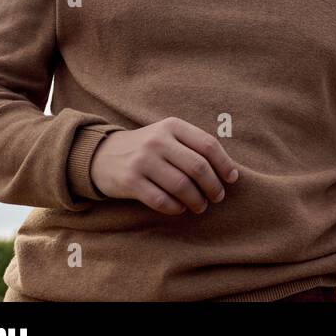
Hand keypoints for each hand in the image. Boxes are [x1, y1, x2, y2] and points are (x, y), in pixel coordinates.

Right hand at [89, 117, 241, 215]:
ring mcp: (142, 160)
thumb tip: (229, 171)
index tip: (232, 179)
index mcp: (172, 126)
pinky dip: (175, 207)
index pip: (208, 145)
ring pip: (181, 186)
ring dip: (196, 200)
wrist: (102, 155)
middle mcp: (158, 140)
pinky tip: (180, 208)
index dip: (224, 164)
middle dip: (213, 186)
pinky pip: (160, 199)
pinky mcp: (129, 180)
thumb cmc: (148, 148)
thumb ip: (194, 146)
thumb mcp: (168, 136)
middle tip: (218, 197)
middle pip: (198, 167)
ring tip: (201, 206)